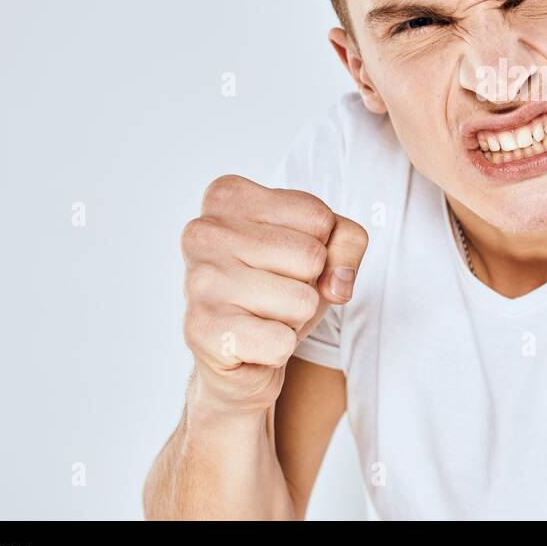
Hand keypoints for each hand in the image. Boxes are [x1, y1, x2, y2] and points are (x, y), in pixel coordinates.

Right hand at [180, 175, 367, 415]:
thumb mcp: (323, 246)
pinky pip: (280, 342)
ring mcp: (198, 280)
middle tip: (277, 292)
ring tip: (265, 315)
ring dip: (295, 318)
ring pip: (301, 301)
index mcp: (229, 196)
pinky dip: (278, 349)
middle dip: (308, 284)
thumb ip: (348, 241)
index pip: (319, 218)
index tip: (286, 259)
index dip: (320, 247)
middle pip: (311, 257)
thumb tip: (337, 284)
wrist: (242, 349)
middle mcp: (204, 232)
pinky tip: (252, 340)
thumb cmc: (280, 284)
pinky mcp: (200, 330)